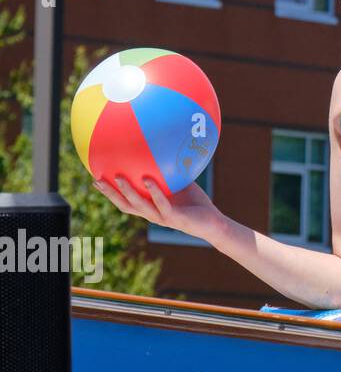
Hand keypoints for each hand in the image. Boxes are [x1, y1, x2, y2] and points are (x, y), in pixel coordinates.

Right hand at [94, 176, 214, 237]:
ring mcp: (162, 218)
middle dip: (109, 193)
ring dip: (127, 191)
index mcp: (151, 207)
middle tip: (96, 179)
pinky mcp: (174, 218)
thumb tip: (165, 148)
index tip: (96, 179)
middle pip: (125, 205)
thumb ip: (172, 171)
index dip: (110, 192)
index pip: (125, 201)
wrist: (214, 223)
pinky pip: (161, 203)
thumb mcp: (182, 184)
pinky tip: (147, 179)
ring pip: (139, 206)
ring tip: (117, 177)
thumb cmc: (196, 204)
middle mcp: (152, 214)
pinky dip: (153, 191)